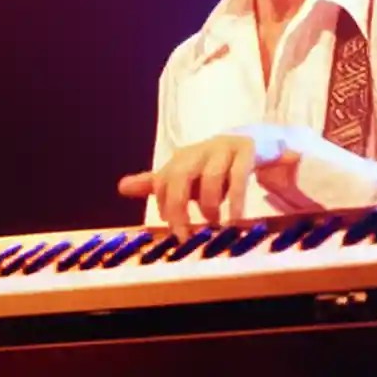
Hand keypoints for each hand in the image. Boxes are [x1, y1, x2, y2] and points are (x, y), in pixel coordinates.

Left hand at [116, 124, 297, 239]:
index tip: (173, 231)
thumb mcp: (186, 177)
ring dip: (209, 204)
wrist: (255, 142)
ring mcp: (224, 148)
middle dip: (179, 206)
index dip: (164, 206)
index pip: (163, 181)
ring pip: (210, 176)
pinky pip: (238, 177)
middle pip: (180, 175)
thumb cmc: (214, 166)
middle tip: (184, 235)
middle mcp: (199, 150)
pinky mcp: (247, 151)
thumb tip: (121, 187)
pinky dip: (235, 201)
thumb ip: (156, 184)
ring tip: (213, 223)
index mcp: (182, 157)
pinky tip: (234, 219)